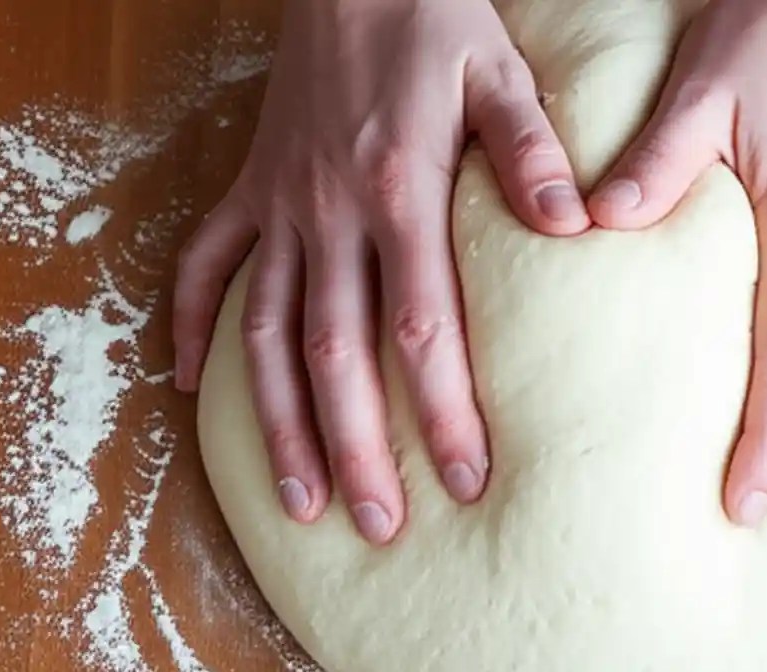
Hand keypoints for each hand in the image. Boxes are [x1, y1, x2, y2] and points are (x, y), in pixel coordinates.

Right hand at [173, 0, 588, 543]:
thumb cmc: (431, 18)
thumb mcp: (496, 71)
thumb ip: (530, 151)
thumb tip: (575, 227)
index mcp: (399, 189)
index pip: (422, 326)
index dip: (445, 410)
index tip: (469, 478)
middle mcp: (329, 211)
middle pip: (338, 353)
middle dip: (360, 447)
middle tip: (382, 525)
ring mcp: (280, 204)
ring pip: (267, 331)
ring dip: (280, 420)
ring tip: (298, 500)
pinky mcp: (249, 188)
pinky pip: (207, 263)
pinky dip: (194, 325)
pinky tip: (191, 389)